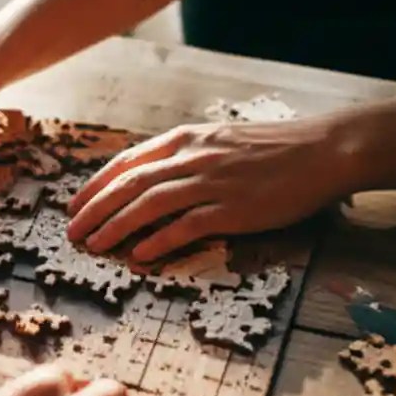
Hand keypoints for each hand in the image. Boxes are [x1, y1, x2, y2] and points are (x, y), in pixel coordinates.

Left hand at [66, 119, 353, 261]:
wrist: (323, 150)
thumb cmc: (275, 149)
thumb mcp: (222, 141)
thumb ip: (187, 156)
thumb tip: (154, 178)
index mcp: (187, 139)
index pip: (127, 162)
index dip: (96, 185)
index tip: (75, 204)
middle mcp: (193, 157)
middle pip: (128, 185)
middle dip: (94, 209)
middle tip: (72, 232)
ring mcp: (211, 182)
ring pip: (148, 205)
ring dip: (115, 227)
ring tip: (94, 246)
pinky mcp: (232, 208)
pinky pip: (185, 226)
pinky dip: (157, 242)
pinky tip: (139, 257)